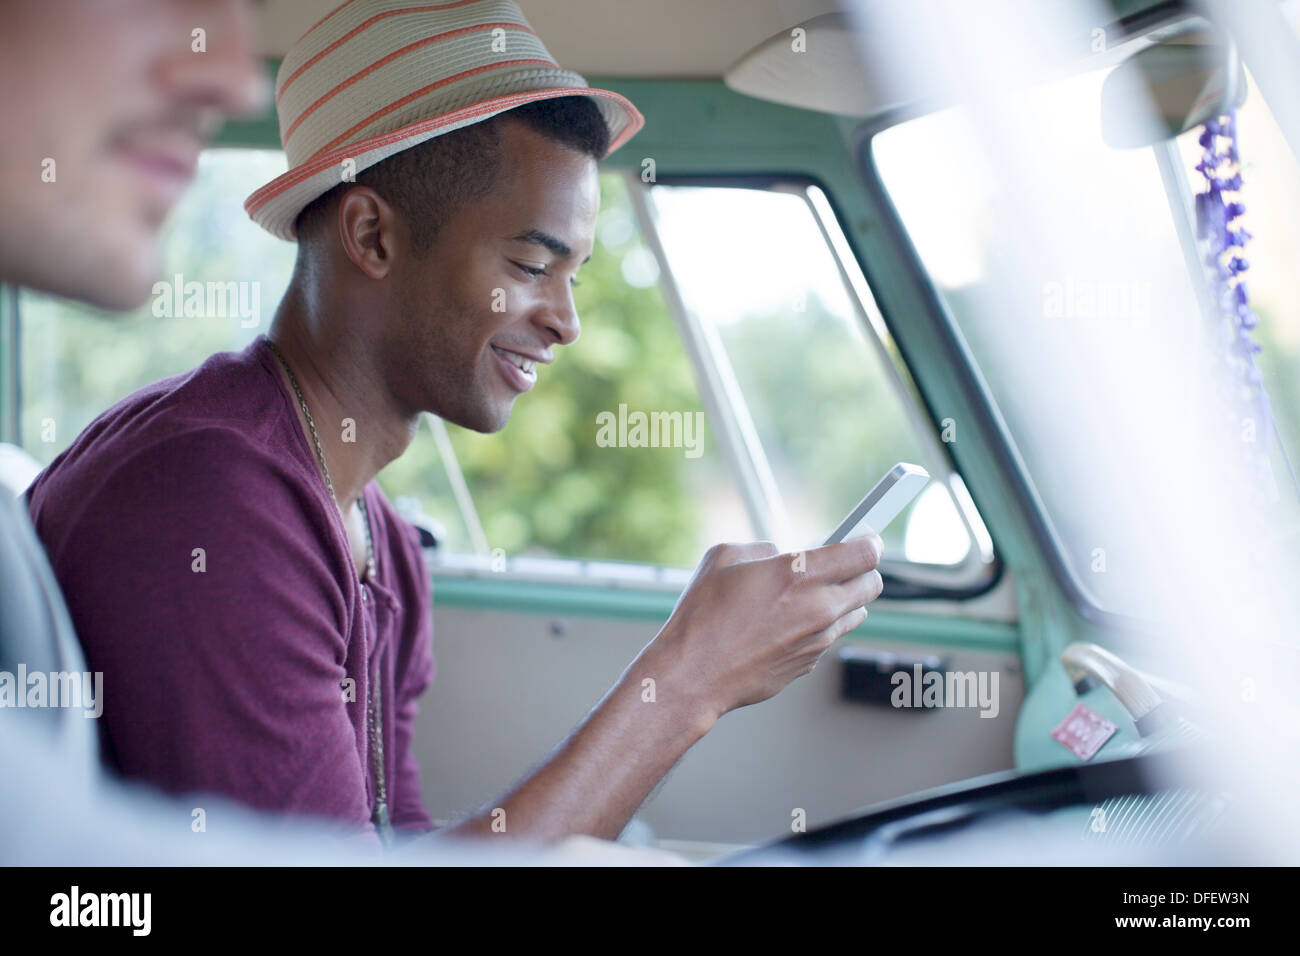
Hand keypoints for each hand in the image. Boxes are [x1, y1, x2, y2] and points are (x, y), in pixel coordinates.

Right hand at [644, 535, 884, 722]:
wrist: (693, 673)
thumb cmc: (703, 618)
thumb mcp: (724, 557)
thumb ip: (762, 549)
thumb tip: (778, 554)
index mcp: (799, 574)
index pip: (865, 554)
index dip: (868, 542)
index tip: (864, 538)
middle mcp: (817, 608)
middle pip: (873, 584)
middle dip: (861, 570)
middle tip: (840, 565)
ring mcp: (817, 640)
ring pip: (856, 613)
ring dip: (843, 600)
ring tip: (810, 596)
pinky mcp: (810, 663)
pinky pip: (830, 638)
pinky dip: (819, 627)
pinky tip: (788, 624)